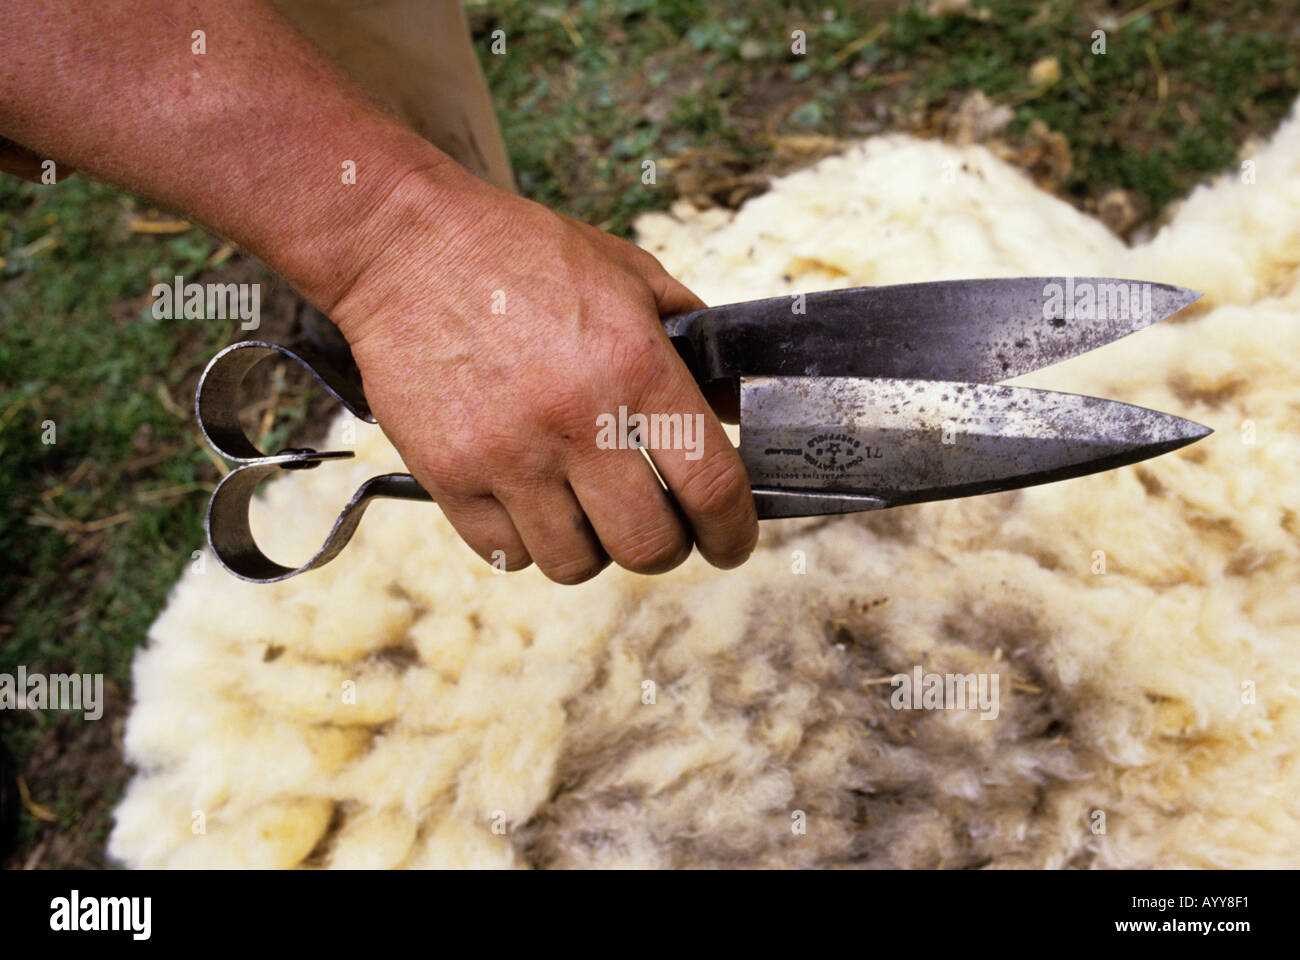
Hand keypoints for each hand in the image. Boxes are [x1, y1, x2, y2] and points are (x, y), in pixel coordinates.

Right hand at [324, 158, 757, 583]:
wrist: (406, 246)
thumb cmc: (523, 255)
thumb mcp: (630, 276)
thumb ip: (692, 345)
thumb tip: (731, 411)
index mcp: (636, 367)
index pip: (711, 484)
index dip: (732, 530)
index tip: (731, 542)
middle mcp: (575, 419)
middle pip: (648, 545)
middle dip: (666, 548)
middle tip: (660, 527)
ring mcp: (507, 454)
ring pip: (576, 563)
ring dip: (593, 548)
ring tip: (586, 511)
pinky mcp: (448, 475)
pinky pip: (507, 554)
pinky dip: (527, 542)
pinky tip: (529, 503)